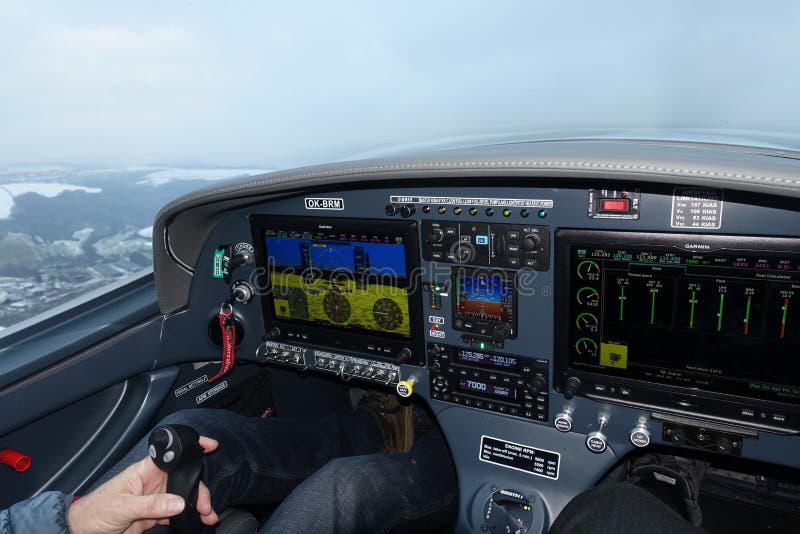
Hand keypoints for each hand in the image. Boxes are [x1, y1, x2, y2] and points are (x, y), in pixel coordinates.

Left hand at [67, 436, 218, 533]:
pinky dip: (186, 517)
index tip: (209, 446)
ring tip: (206, 515)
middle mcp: (151, 482)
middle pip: (182, 479)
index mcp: (143, 471)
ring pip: (182, 498)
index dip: (190, 448)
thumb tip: (178, 502)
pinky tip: (194, 520)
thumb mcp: (122, 507)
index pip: (170, 454)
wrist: (81, 532)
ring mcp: (153, 499)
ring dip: (195, 505)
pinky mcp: (153, 516)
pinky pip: (175, 514)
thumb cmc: (93, 512)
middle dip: (198, 489)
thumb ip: (151, 504)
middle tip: (205, 504)